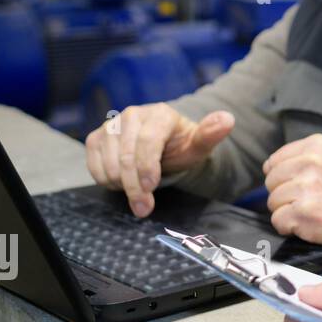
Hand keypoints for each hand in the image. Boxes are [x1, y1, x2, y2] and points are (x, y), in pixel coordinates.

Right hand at [84, 103, 234, 216]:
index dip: (147, 168)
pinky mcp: (96, 138)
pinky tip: (124, 181)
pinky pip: (94, 166)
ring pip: (109, 164)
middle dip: (135, 187)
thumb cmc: (181, 146)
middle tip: (144, 207)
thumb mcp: (199, 144)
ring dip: (122, 185)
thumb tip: (227, 119)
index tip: (150, 188)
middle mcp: (132, 115)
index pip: (147, 142)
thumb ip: (211, 134)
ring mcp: (112, 125)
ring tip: (139, 189)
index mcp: (159, 114)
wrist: (163, 144)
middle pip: (126, 157)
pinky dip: (107, 180)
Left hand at [262, 134, 321, 246]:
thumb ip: (302, 160)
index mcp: (317, 146)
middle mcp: (311, 162)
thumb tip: (269, 168)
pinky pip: (278, 221)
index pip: (274, 161)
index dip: (283, 178)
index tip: (299, 185)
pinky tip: (310, 223)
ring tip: (312, 211)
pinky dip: (290, 227)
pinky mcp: (304, 211)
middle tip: (308, 200)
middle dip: (284, 194)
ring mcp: (307, 186)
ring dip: (288, 211)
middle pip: (271, 181)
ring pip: (273, 202)